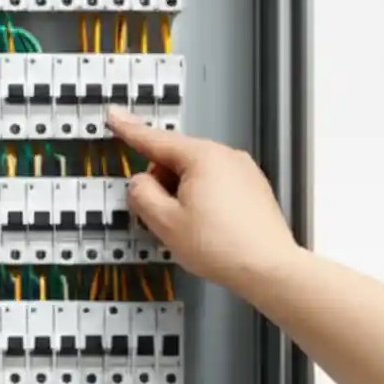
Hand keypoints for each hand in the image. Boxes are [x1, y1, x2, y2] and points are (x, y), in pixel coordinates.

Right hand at [107, 107, 300, 290]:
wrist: (268, 268)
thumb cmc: (224, 246)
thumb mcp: (166, 222)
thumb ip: (142, 195)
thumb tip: (139, 182)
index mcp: (203, 157)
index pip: (156, 139)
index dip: (129, 129)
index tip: (115, 116)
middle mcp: (227, 156)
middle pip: (176, 159)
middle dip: (162, 183)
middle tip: (164, 216)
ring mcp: (244, 171)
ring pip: (197, 174)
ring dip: (183, 194)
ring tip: (193, 227)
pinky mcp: (253, 187)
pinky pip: (217, 184)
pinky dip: (204, 200)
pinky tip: (209, 227)